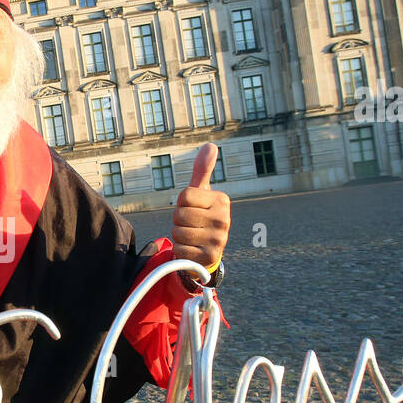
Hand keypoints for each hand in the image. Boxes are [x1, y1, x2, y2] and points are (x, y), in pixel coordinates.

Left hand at [172, 143, 229, 277]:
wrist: (207, 251)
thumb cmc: (200, 216)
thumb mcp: (201, 193)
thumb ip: (202, 170)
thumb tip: (210, 144)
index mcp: (221, 200)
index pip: (185, 196)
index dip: (181, 203)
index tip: (191, 209)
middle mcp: (224, 219)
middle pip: (180, 215)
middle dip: (179, 221)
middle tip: (190, 224)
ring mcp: (219, 239)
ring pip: (179, 233)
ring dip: (179, 236)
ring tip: (191, 236)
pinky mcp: (211, 257)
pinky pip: (181, 250)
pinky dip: (181, 250)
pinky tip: (192, 249)